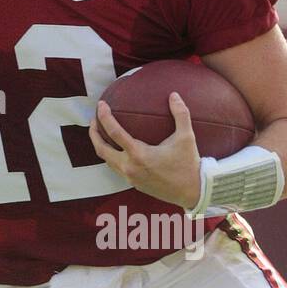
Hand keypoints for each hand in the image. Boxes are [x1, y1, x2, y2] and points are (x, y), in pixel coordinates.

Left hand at [89, 91, 201, 209]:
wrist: (192, 192)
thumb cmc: (188, 164)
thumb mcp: (186, 137)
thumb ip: (180, 114)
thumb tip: (174, 95)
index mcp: (139, 154)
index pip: (114, 132)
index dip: (105, 116)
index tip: (101, 105)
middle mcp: (130, 167)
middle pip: (101, 149)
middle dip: (94, 133)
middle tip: (94, 119)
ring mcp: (130, 177)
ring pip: (107, 161)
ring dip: (100, 146)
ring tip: (101, 133)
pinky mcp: (134, 184)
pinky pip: (116, 168)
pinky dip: (111, 156)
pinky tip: (116, 148)